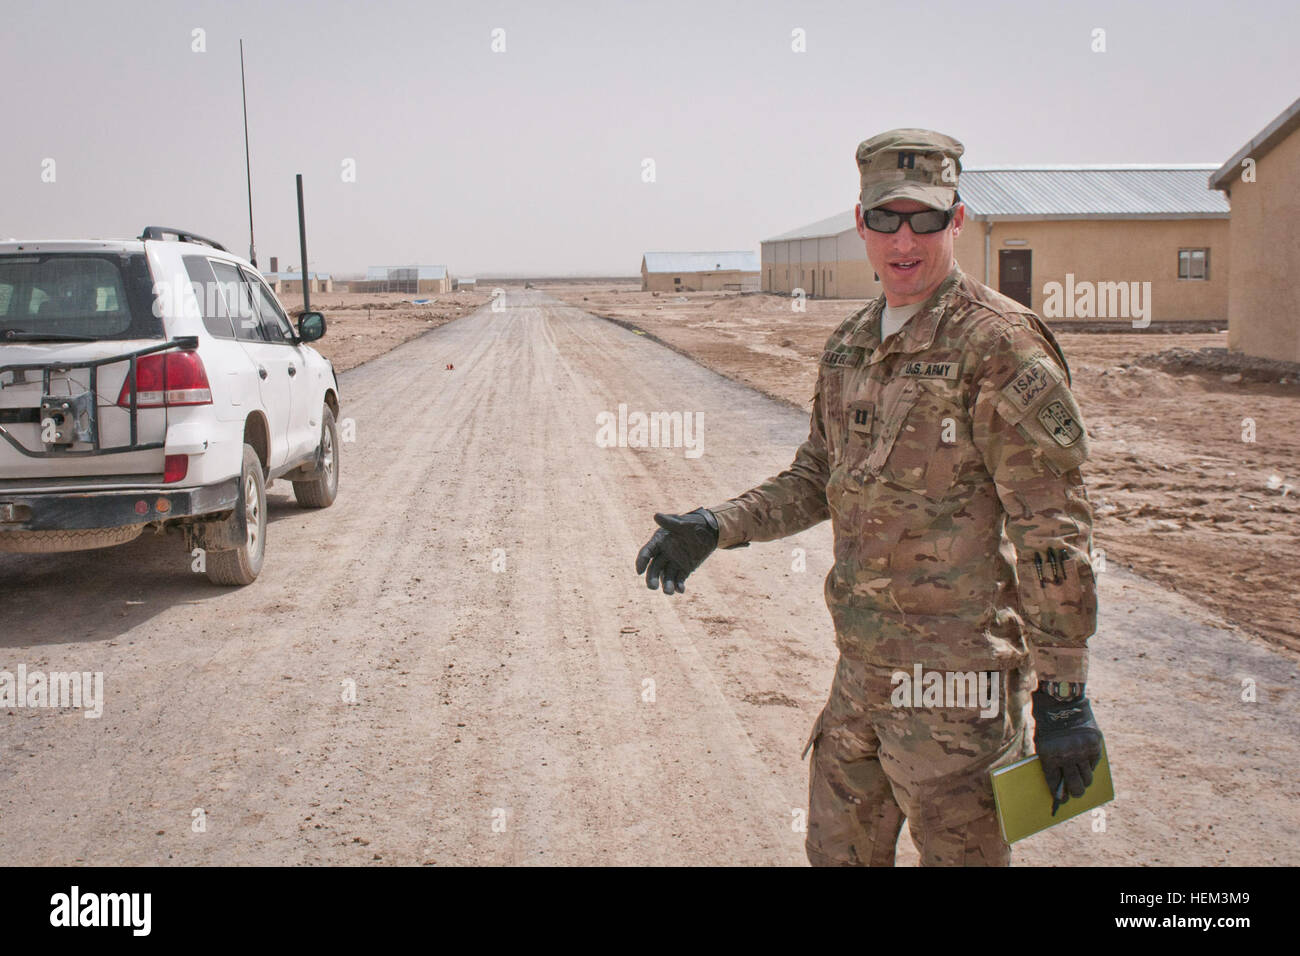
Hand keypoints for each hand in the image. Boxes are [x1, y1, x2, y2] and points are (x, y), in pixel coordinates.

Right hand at [635, 509, 718, 594]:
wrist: (710, 530)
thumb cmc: (694, 523)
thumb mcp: (684, 522)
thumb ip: (670, 522)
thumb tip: (656, 515)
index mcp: (660, 541)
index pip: (647, 552)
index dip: (641, 561)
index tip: (639, 571)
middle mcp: (664, 553)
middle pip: (654, 568)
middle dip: (652, 578)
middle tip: (652, 587)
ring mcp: (674, 562)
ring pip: (666, 576)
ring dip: (666, 585)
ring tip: (669, 592)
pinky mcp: (684, 569)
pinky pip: (679, 579)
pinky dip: (679, 585)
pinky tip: (681, 590)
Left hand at [1032, 688, 1102, 814]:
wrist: (1061, 701)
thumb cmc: (1048, 725)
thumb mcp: (1042, 743)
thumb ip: (1051, 762)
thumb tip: (1061, 785)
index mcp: (1050, 756)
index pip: (1055, 782)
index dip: (1058, 794)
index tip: (1061, 800)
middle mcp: (1067, 755)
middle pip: (1075, 785)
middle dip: (1075, 793)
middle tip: (1075, 794)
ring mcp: (1082, 750)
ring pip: (1087, 778)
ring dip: (1084, 781)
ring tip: (1082, 781)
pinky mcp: (1094, 745)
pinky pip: (1095, 764)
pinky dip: (1090, 766)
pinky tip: (1086, 764)